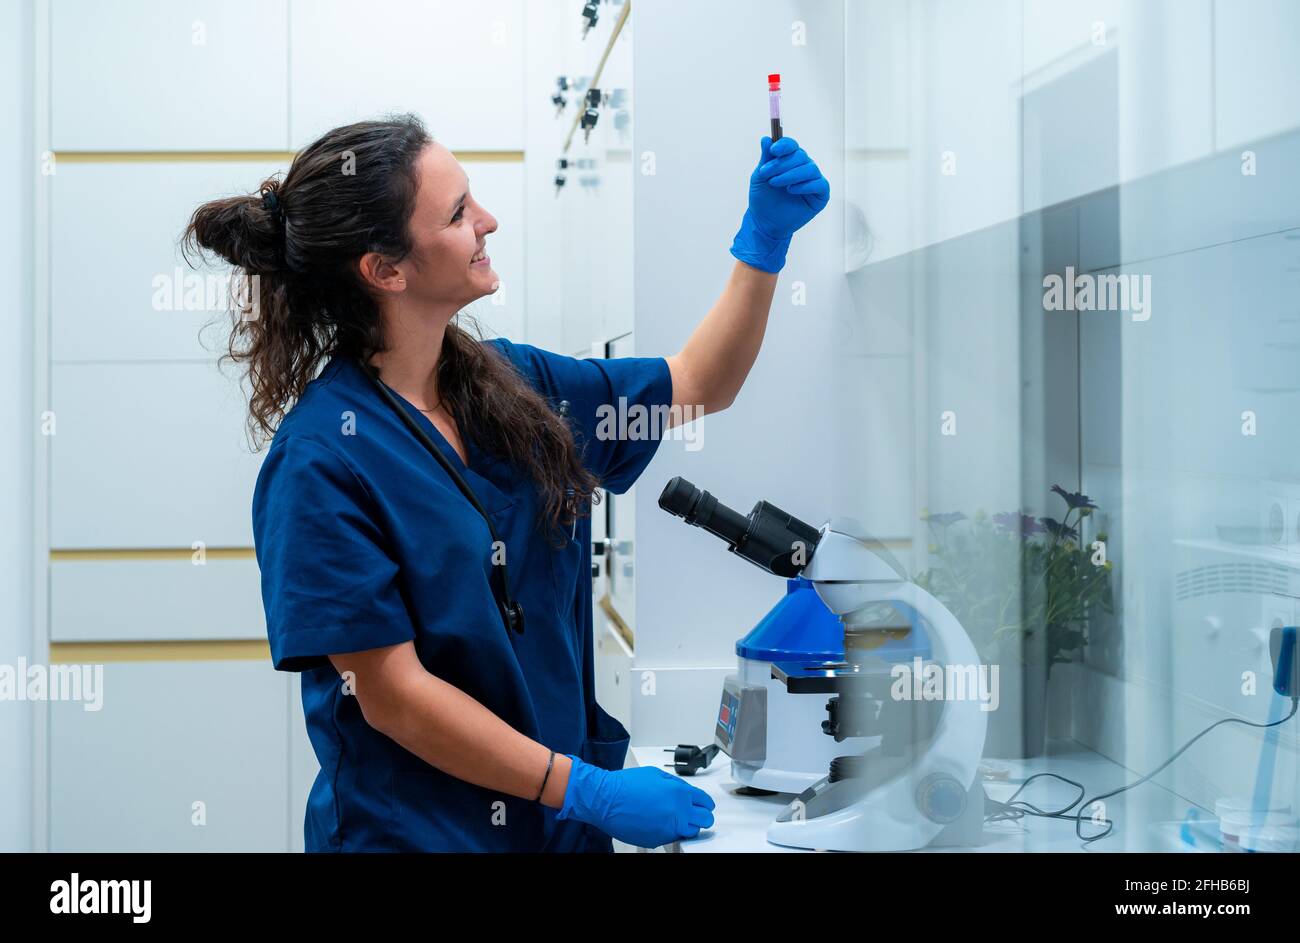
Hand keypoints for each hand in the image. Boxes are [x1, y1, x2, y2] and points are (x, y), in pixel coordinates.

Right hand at [557, 755, 715, 847]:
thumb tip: (687, 793)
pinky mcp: (658, 840)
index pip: (706, 802)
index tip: (704, 805)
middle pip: (705, 820)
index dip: (705, 803)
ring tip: (677, 818)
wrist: (606, 800)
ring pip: (691, 832)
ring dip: (688, 825)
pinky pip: (672, 837)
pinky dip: (670, 831)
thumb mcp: (656, 774)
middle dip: (702, 816)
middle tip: (695, 813)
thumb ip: (676, 784)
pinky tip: (660, 821)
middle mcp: (678, 813)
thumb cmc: (626, 785)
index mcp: (680, 794)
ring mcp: (668, 829)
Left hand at [730, 135, 829, 272]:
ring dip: (790, 174)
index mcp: (790, 161)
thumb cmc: (763, 199)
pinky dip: (805, 185)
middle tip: (767, 174)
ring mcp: (813, 180)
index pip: (792, 146)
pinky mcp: (820, 195)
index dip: (784, 145)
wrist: (765, 223)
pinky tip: (791, 190)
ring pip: (809, 168)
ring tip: (775, 184)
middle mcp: (803, 167)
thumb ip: (765, 159)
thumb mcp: (760, 177)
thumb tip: (766, 139)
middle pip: (800, 155)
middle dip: (782, 164)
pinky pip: (820, 184)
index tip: (773, 150)